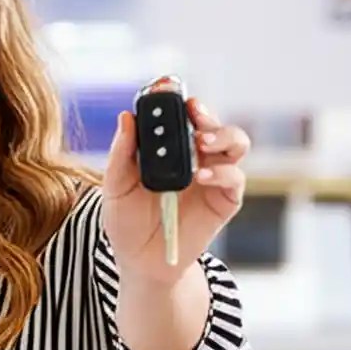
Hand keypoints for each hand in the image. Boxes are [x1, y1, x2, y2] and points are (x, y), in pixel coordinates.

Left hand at [101, 97, 250, 285]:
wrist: (141, 263)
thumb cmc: (127, 222)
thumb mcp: (115, 188)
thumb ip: (121, 155)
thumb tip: (126, 117)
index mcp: (168, 148)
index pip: (178, 114)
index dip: (175, 98)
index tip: (165, 86)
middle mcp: (195, 156)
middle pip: (211, 122)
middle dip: (205, 112)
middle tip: (192, 110)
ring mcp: (214, 176)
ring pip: (234, 142)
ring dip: (222, 134)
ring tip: (202, 141)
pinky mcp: (226, 200)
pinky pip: (235, 178)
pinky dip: (222, 173)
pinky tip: (202, 177)